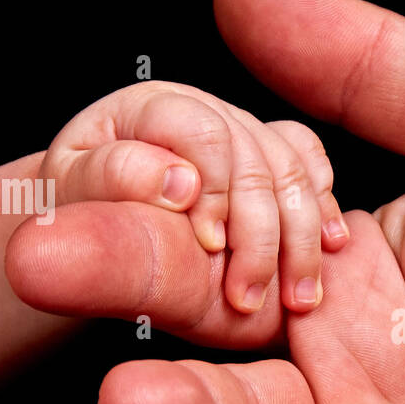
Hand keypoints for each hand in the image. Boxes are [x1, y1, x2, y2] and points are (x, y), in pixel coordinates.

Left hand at [19, 80, 347, 339]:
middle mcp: (203, 108)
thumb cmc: (82, 210)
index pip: (204, 133)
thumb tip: (178, 180)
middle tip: (249, 296)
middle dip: (262, 235)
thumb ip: (114, 177)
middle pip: (258, 158)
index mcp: (151, 106)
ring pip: (293, 170)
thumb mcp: (74, 194)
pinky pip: (311, 164)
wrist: (94, 225)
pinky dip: (325, 207)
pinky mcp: (269, 151)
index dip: (216, 191)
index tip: (211, 247)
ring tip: (298, 297)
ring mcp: (241, 128)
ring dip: (303, 238)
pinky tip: (330, 245)